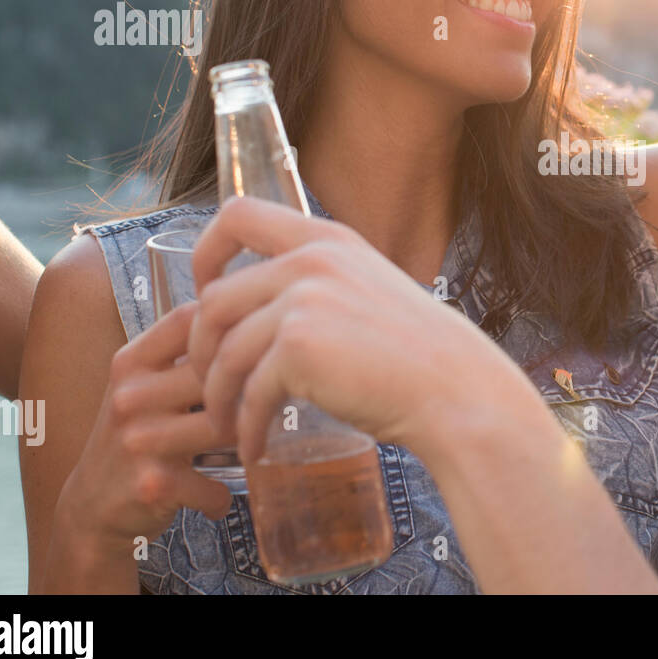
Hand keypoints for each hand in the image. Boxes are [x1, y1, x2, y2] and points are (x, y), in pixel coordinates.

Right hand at [55, 302, 233, 553]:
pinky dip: (220, 497)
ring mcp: (139, 439)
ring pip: (227, 426)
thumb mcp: (144, 384)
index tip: (255, 344)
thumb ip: (184, 351)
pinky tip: (212, 498)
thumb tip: (249, 311)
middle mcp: (131, 394)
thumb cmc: (134, 434)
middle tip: (263, 410)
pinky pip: (216, 484)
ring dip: (244, 444)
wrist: (89, 505)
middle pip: (218, 375)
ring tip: (241, 451)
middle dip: (250, 394)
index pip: (189, 319)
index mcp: (132, 362)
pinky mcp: (153, 482)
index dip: (232, 324)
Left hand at [183, 196, 510, 463]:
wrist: (454, 388)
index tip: (204, 289)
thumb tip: (267, 306)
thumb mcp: (371, 288)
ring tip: (230, 424)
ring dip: (218, 396)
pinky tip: (254, 445)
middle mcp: (310, 262)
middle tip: (214, 385)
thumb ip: (323, 283)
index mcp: (327, 240)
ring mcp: (302, 303)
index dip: (206, 252)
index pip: (237, 213)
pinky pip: (249, 392)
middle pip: (216, 299)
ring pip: (224, 351)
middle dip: (203, 350)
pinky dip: (246, 425)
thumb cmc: (418, 352)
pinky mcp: (298, 350)